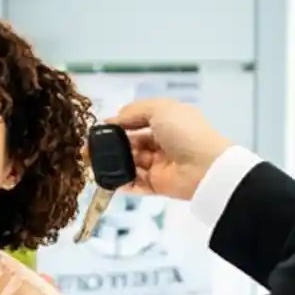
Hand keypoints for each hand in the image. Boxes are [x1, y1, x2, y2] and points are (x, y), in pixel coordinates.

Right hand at [104, 98, 233, 201]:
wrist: (205, 167)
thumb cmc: (185, 132)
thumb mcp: (160, 109)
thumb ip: (135, 111)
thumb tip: (114, 119)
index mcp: (167, 123)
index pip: (138, 122)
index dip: (120, 124)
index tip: (100, 129)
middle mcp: (163, 143)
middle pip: (131, 143)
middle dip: (112, 145)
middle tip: (90, 148)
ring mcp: (159, 165)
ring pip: (130, 163)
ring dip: (113, 162)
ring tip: (94, 162)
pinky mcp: (157, 185)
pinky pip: (135, 184)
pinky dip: (121, 182)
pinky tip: (106, 178)